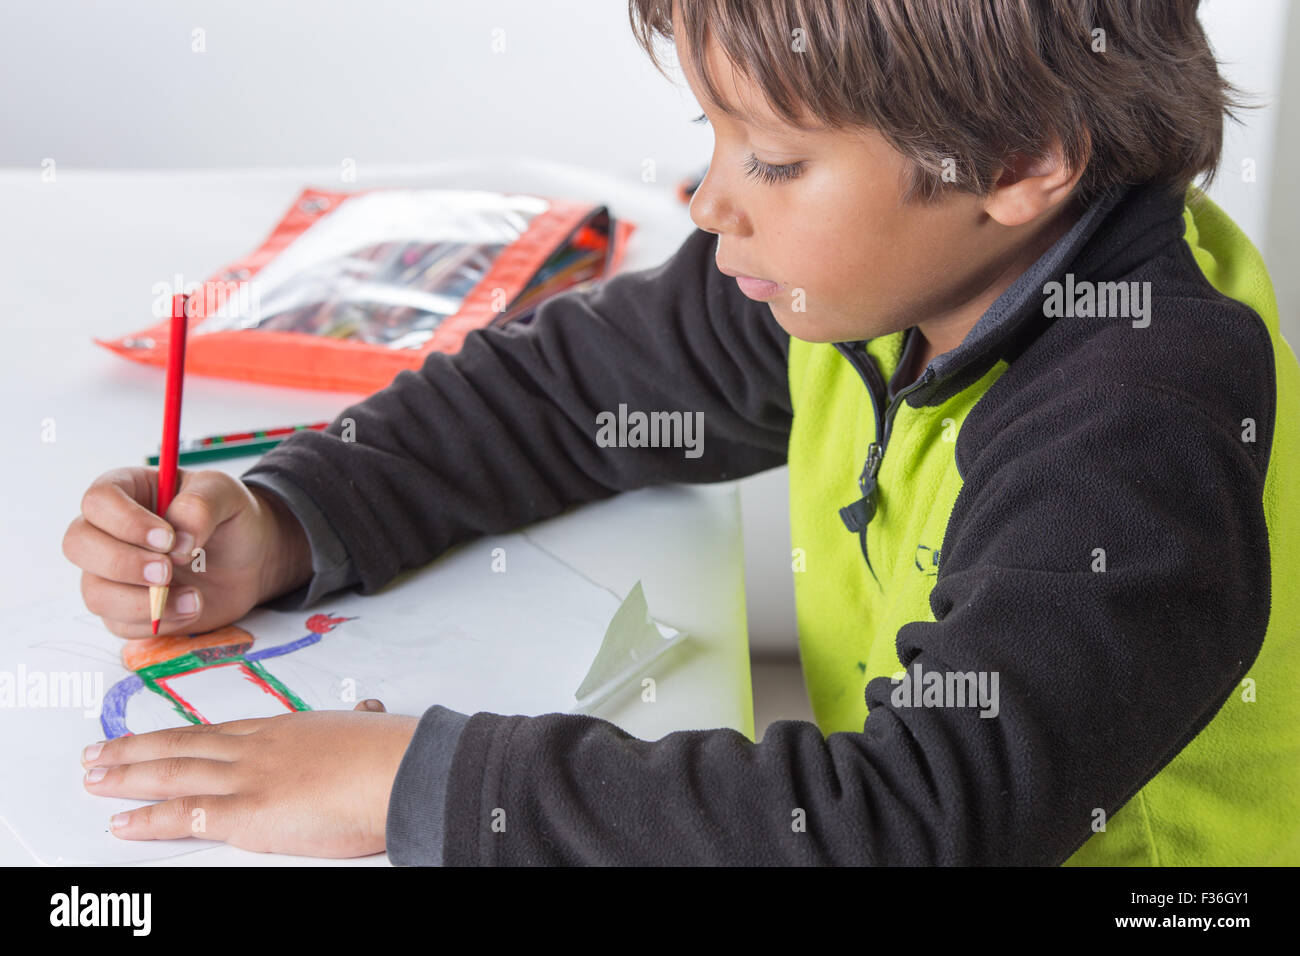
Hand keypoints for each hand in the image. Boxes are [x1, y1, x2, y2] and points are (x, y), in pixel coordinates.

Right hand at [62, 466, 311, 637]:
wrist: (250, 560)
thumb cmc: (229, 518)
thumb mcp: (225, 494)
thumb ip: (201, 506)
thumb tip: (177, 540)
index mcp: (127, 491)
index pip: (98, 501)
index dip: (126, 522)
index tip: (167, 539)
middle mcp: (108, 531)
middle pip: (78, 545)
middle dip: (123, 564)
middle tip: (168, 572)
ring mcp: (111, 573)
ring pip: (95, 592)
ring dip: (142, 602)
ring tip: (194, 597)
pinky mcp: (125, 609)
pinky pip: (120, 624)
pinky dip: (158, 622)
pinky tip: (191, 608)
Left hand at [81, 700, 418, 857]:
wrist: (401, 768)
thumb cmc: (393, 752)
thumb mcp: (372, 728)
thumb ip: (361, 724)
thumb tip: (372, 713)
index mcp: (284, 730)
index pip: (217, 733)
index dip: (177, 736)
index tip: (149, 737)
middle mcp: (257, 748)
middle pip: (183, 746)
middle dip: (135, 751)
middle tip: (96, 753)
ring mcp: (249, 777)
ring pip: (173, 773)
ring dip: (127, 776)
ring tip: (94, 778)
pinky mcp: (250, 812)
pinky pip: (186, 816)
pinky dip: (149, 819)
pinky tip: (121, 821)